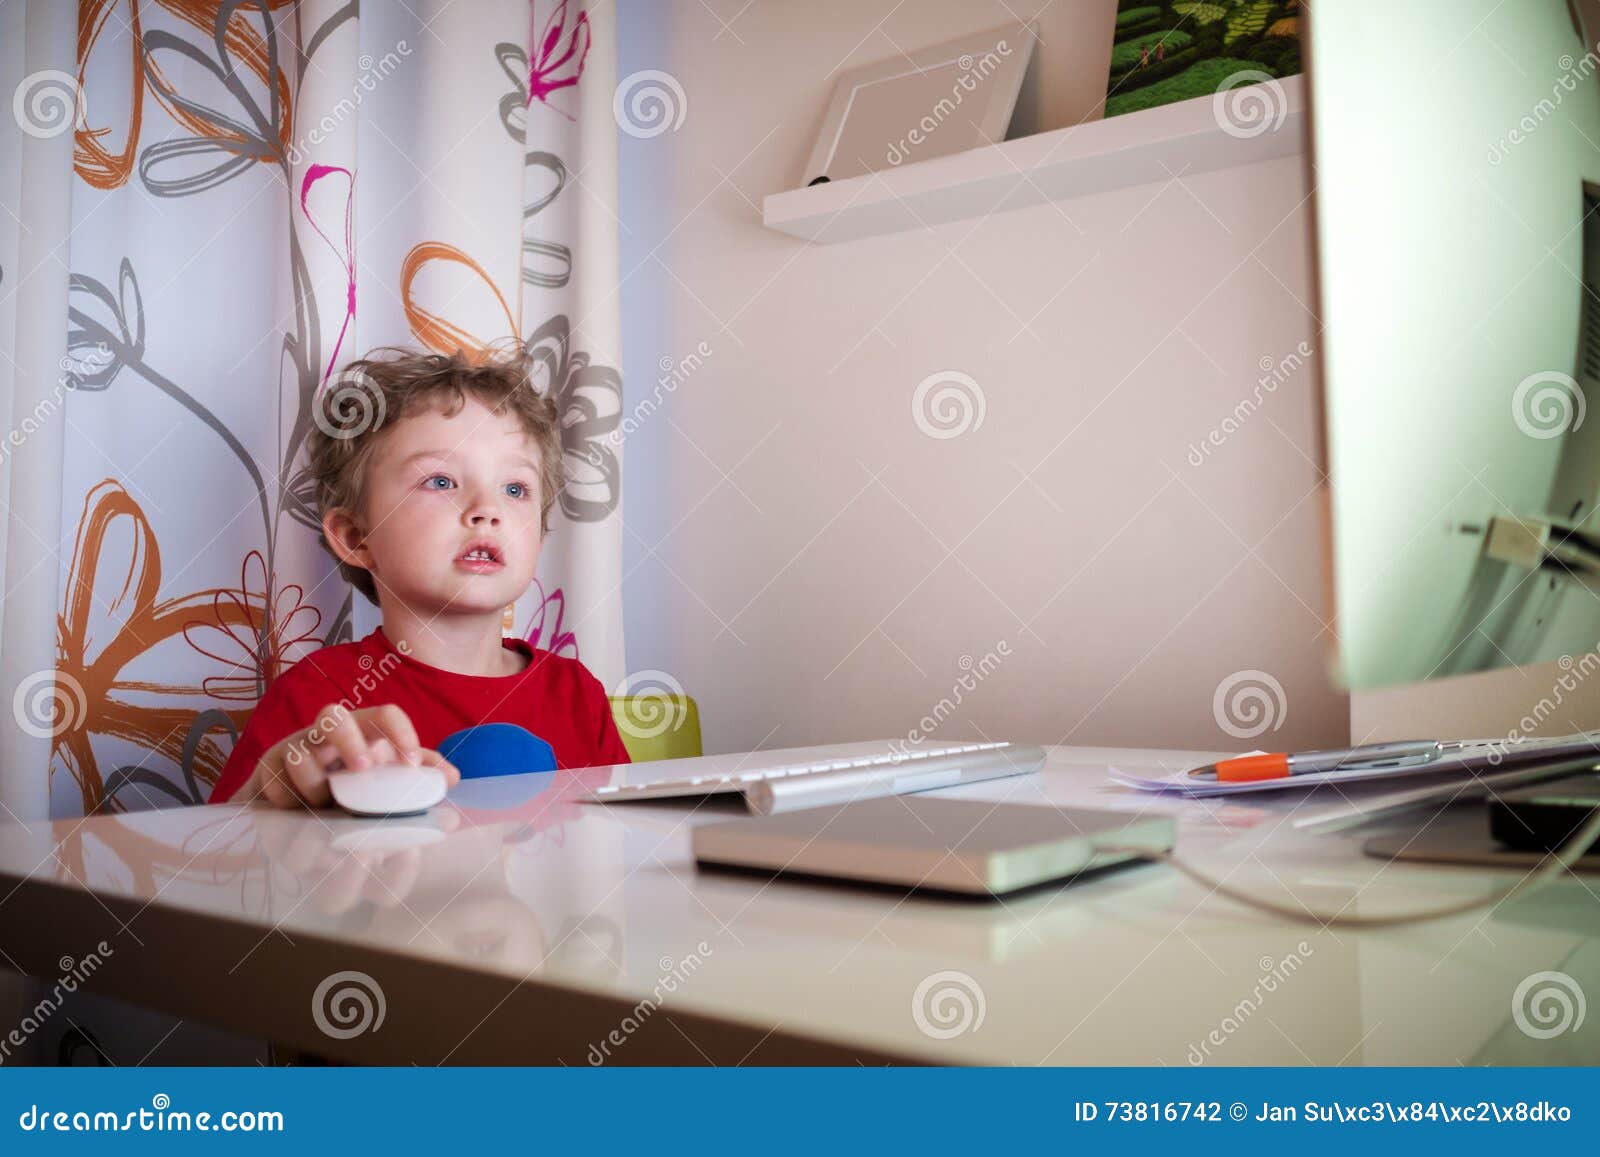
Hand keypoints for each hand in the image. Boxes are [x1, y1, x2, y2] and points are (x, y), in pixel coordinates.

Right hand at [238, 703, 460, 808]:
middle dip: (349, 742)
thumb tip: (451, 778)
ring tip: (326, 808)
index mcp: (362, 733)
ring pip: (300, 755)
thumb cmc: (349, 794)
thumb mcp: (384, 787)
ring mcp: (292, 750)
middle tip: (364, 770)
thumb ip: (418, 779)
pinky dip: (287, 803)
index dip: (399, 732)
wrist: (294, 814)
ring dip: (316, 787)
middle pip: (333, 716)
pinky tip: (296, 815)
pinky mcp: (266, 771)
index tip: (409, 764)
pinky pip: (274, 783)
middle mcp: (326, 735)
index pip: (384, 715)